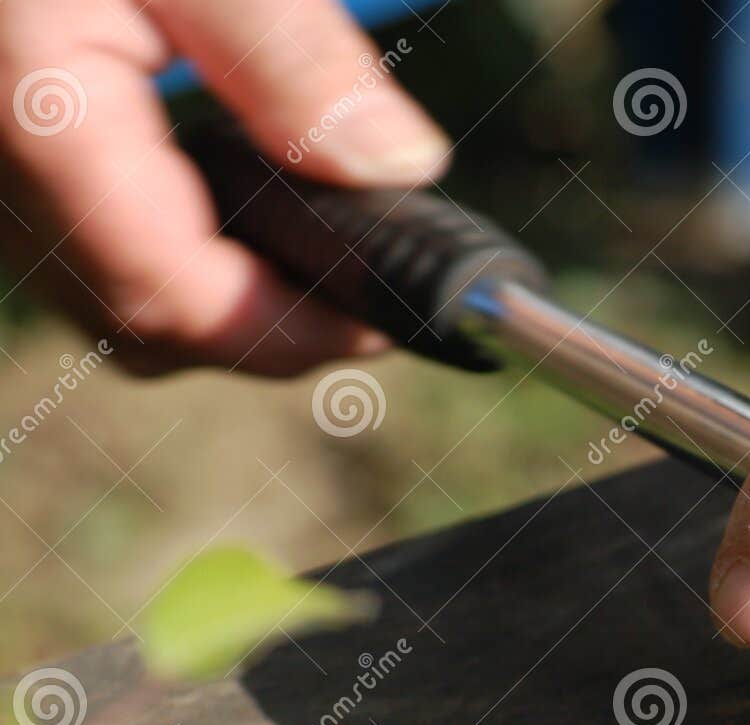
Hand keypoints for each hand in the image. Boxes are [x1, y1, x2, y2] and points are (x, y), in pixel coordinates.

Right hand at [0, 0, 449, 374]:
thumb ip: (292, 57)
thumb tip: (400, 167)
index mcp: (42, 118)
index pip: (170, 296)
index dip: (289, 332)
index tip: (383, 317)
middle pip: (138, 321)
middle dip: (263, 327)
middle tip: (363, 287)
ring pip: (106, 294)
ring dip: (222, 297)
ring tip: (318, 248)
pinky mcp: (6, 151)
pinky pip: (86, 244)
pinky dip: (176, 248)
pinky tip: (243, 205)